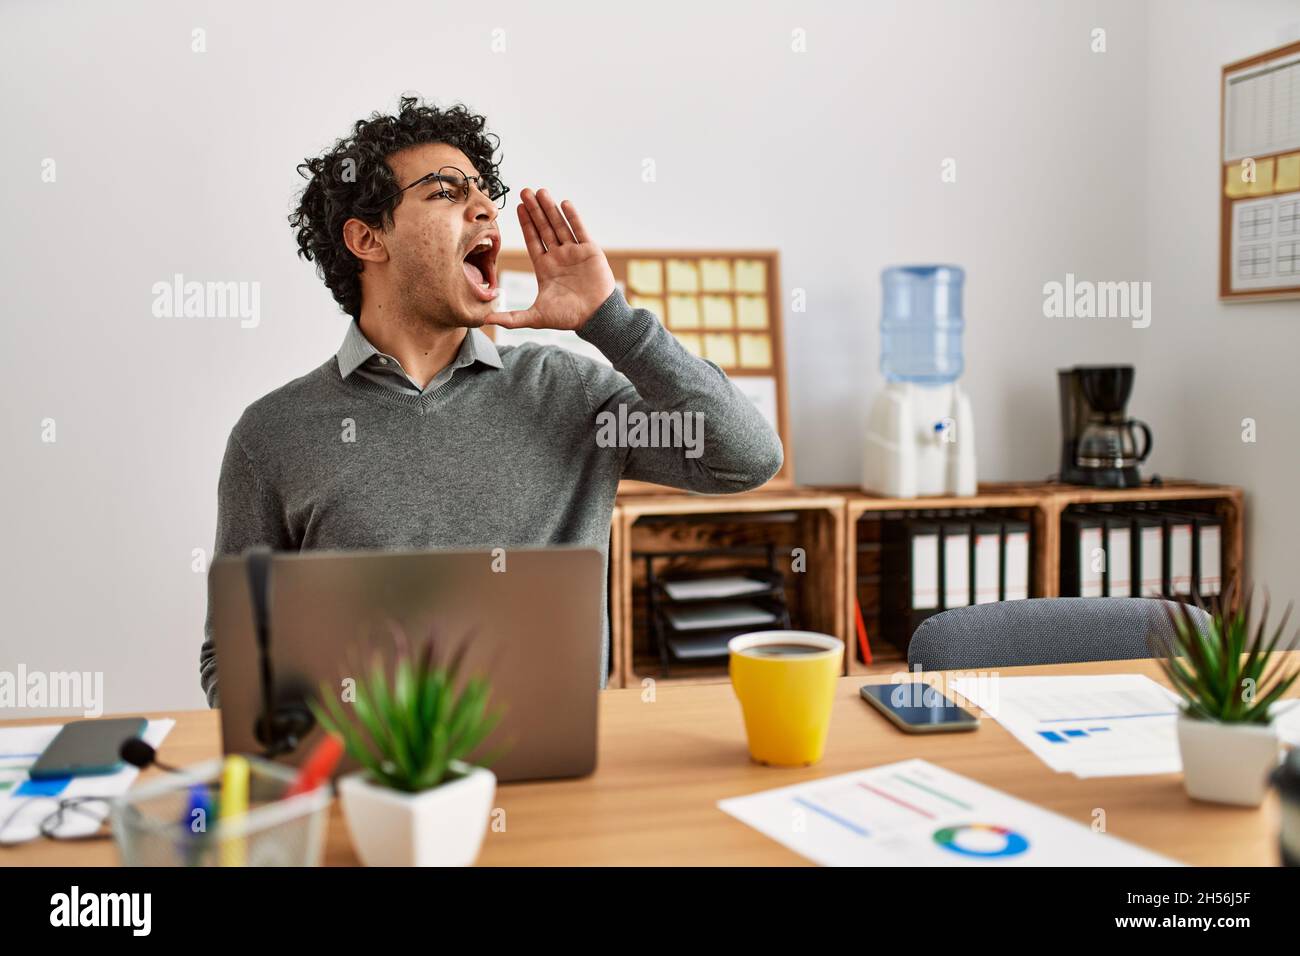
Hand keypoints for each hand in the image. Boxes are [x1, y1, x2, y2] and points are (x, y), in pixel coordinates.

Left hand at [490, 188, 615, 330]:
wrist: (596, 317)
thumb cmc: (568, 317)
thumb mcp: (536, 317)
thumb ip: (512, 318)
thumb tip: (486, 320)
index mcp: (545, 267)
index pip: (533, 240)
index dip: (525, 224)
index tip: (518, 207)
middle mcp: (559, 256)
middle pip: (544, 228)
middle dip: (535, 210)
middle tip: (525, 191)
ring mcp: (574, 252)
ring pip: (560, 225)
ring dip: (550, 208)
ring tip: (541, 191)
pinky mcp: (590, 251)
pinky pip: (580, 230)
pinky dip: (573, 217)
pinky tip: (564, 203)